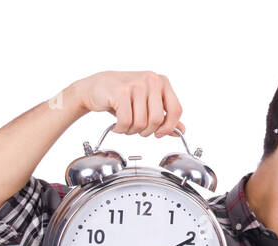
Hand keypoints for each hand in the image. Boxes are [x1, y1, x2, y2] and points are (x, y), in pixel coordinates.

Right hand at [66, 71, 185, 137]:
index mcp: (162, 82)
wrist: (96, 86)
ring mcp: (136, 85)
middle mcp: (151, 80)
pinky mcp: (121, 92)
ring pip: (141, 122)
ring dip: (131, 130)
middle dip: (146, 131)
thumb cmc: (122, 95)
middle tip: (137, 129)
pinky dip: (120, 129)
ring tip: (124, 125)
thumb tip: (180, 130)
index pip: (176, 110)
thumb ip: (165, 116)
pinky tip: (117, 125)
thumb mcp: (146, 103)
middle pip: (157, 119)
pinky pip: (126, 121)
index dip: (168, 127)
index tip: (159, 133)